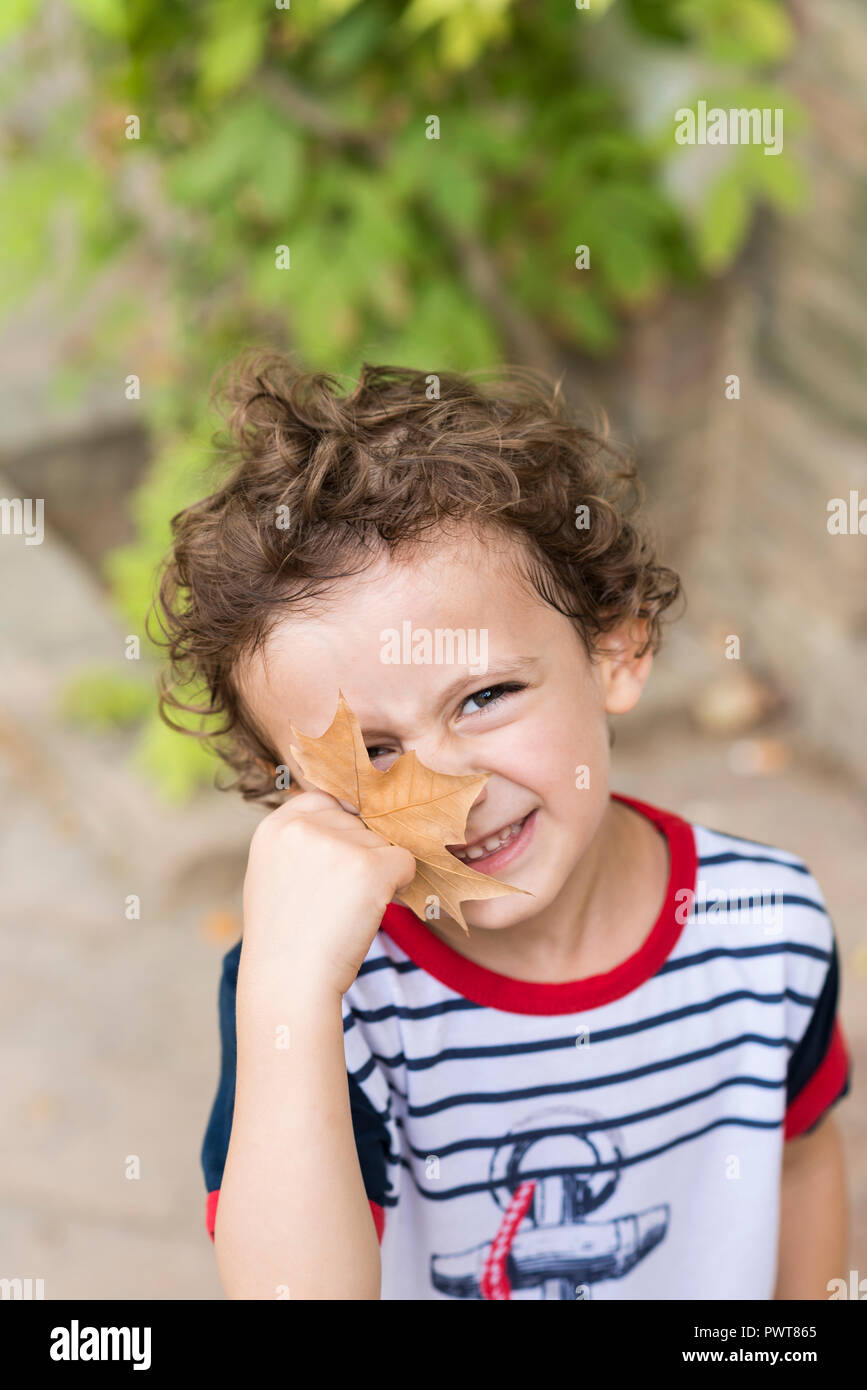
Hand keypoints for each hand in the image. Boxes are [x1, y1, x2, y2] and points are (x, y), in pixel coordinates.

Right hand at [241, 789, 416, 996]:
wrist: (289, 983)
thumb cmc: (287, 936)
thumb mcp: (275, 873)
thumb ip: (303, 840)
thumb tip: (355, 812)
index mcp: (275, 826)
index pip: (327, 800)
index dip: (342, 830)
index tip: (336, 864)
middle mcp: (302, 827)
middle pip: (358, 822)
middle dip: (360, 854)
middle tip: (337, 898)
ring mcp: (336, 844)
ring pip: (383, 843)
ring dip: (378, 873)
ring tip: (346, 909)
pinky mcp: (369, 866)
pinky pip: (405, 861)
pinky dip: (399, 885)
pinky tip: (372, 909)